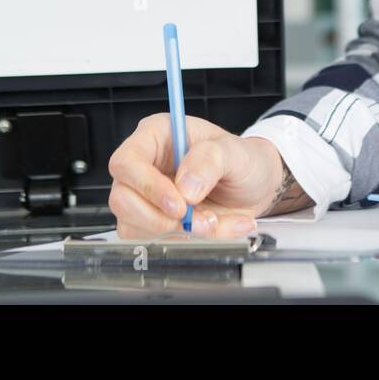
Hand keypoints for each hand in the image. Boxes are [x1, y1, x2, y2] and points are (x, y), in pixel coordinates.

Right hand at [106, 114, 284, 238]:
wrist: (255, 187)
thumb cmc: (242, 159)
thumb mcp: (235, 151)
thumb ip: (210, 160)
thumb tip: (185, 186)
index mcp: (156, 136)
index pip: (127, 162)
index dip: (147, 186)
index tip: (178, 205)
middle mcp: (145, 167)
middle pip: (122, 199)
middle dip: (160, 219)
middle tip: (198, 221)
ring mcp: (145, 199)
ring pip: (136, 227)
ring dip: (180, 233)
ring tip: (216, 221)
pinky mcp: (153, 225)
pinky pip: (157, 243)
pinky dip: (191, 243)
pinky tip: (216, 228)